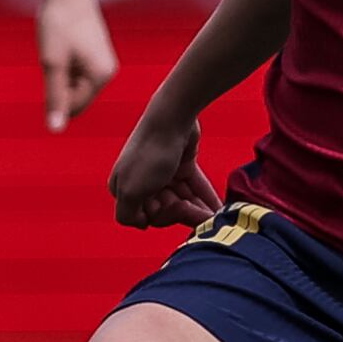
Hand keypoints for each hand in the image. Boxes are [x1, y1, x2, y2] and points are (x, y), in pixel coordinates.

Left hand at [35, 0, 115, 132]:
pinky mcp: (95, 54)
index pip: (74, 107)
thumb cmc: (59, 23)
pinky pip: (76, 72)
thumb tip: (55, 130)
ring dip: (59, 73)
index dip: (53, 95)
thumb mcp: (52, 63)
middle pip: (75, 97)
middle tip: (52, 55)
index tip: (47, 67)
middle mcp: (107, 72)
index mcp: (101, 76)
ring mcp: (103, 62)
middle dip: (58, 83)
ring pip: (73, 84)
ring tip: (56, 47)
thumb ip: (55, 98)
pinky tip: (60, 43)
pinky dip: (63, 64)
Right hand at [109, 111, 218, 229]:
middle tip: (202, 215)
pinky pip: (194, 187)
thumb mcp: (131, 191)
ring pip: (183, 199)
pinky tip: (218, 209)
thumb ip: (127, 215)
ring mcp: (163, 173)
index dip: (161, 216)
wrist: (172, 117)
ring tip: (217, 218)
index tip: (171, 207)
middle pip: (165, 209)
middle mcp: (142, 182)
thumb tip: (141, 224)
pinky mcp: (182, 164)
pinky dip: (205, 198)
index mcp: (124, 188)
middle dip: (183, 213)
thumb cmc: (150, 154)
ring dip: (199, 210)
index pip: (144, 217)